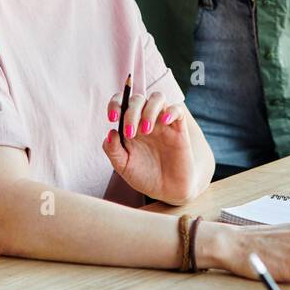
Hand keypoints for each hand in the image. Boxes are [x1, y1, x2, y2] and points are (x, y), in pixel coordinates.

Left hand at [103, 86, 196, 204]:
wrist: (166, 191)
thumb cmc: (143, 176)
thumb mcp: (123, 166)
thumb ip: (113, 150)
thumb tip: (110, 133)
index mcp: (130, 125)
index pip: (121, 103)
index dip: (115, 104)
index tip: (112, 118)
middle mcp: (145, 120)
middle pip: (138, 99)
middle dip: (131, 112)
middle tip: (130, 133)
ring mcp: (163, 123)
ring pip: (157, 97)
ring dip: (149, 109)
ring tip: (146, 130)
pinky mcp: (179, 129)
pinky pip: (177, 109)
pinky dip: (171, 111)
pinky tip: (164, 123)